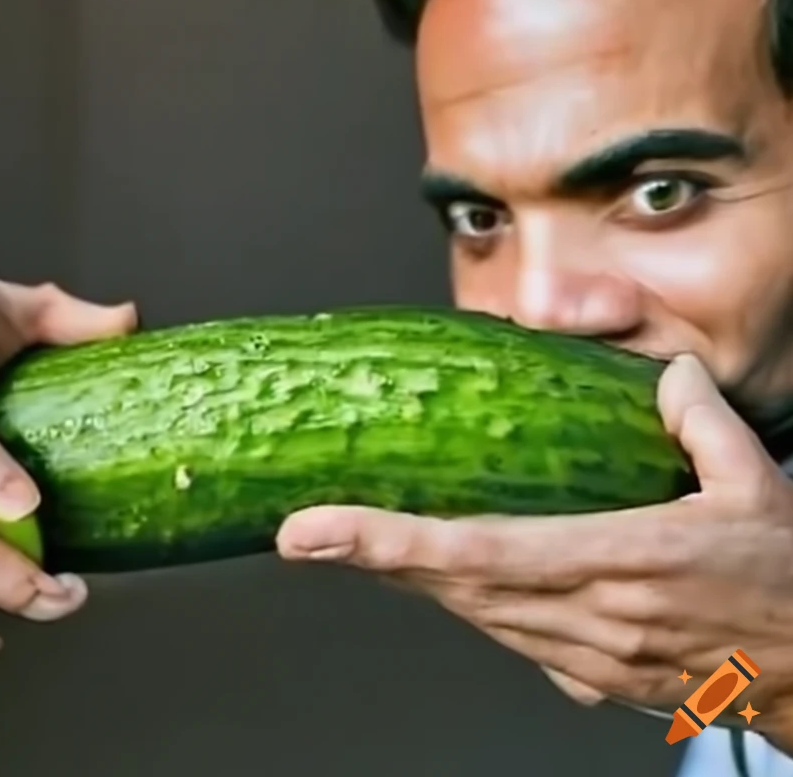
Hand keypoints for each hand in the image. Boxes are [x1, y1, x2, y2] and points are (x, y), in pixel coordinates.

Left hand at [276, 354, 792, 744]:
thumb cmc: (789, 582)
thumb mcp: (762, 486)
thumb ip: (703, 422)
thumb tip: (668, 375)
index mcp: (622, 559)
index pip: (478, 551)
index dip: (388, 541)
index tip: (317, 530)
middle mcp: (591, 614)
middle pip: (455, 588)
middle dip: (374, 558)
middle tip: (305, 532)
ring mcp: (588, 653)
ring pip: (474, 615)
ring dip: (411, 579)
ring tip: (352, 542)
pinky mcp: (594, 673)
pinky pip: (509, 636)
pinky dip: (465, 602)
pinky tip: (438, 576)